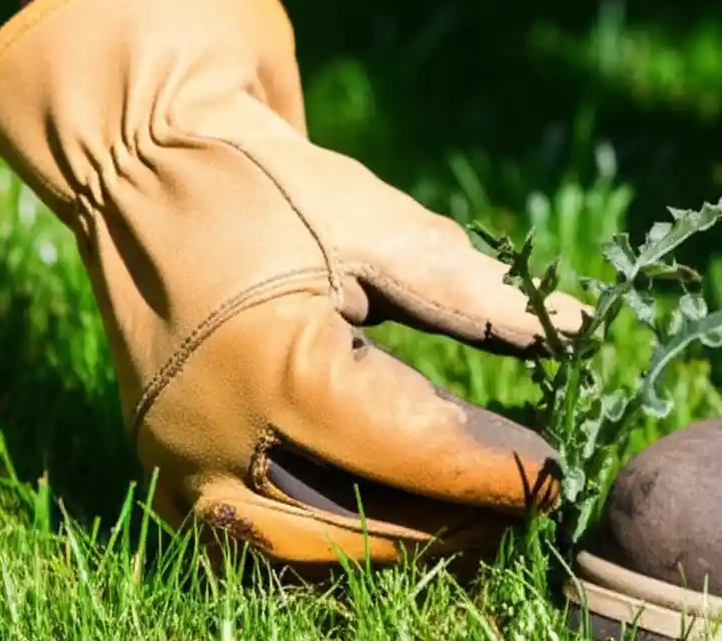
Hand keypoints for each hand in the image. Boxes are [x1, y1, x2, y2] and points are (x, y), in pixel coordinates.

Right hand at [0, 0, 586, 563]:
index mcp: (276, 369)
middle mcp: (218, 439)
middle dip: (456, 519)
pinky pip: (264, 538)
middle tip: (522, 498)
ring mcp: (183, 467)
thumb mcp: (378, 227)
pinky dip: (336, 536)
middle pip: (366, 525)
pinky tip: (396, 514)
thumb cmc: (269, 187)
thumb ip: (476, 294)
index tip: (557, 473)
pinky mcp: (171, 474)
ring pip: (312, 551)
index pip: (412, 451)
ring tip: (471, 513)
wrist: (147, 169)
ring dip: (399, 541)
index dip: (494, 470)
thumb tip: (573, 333)